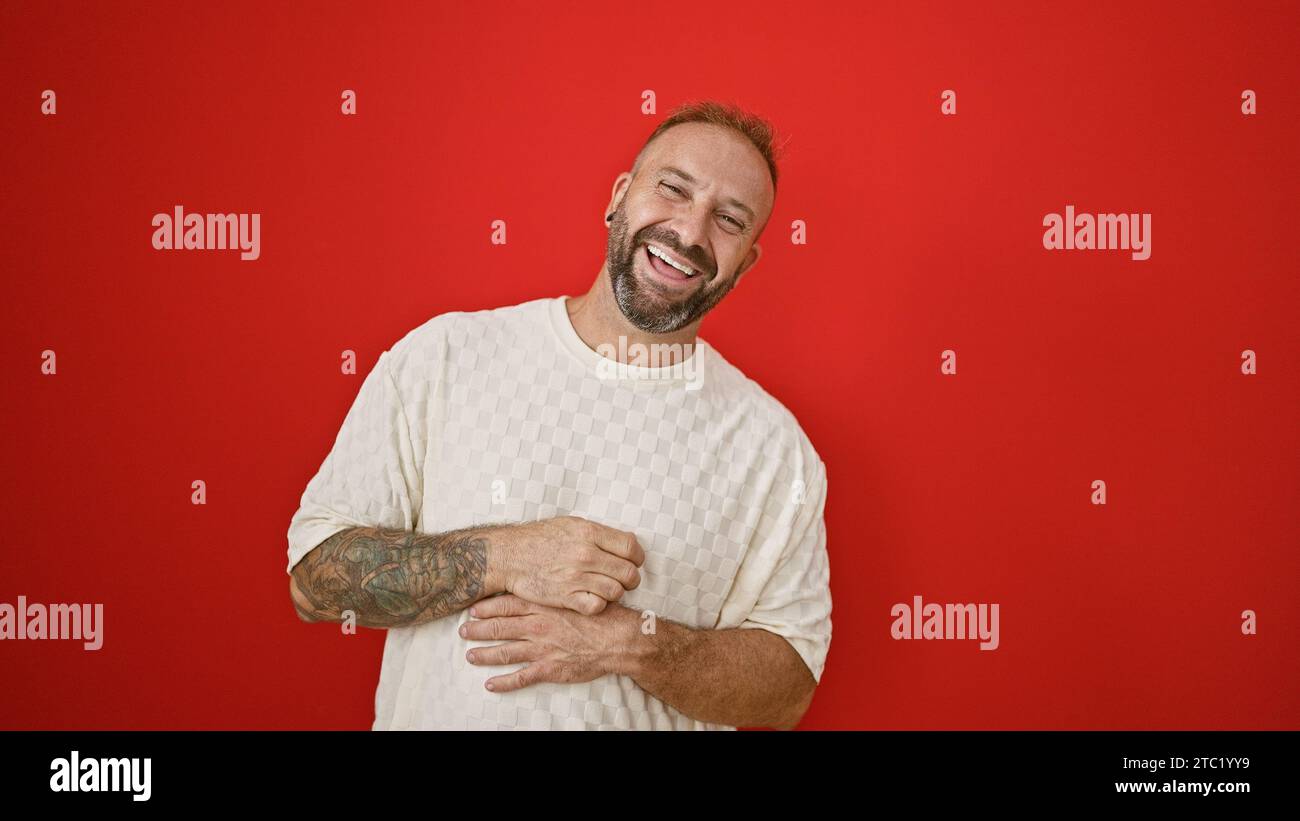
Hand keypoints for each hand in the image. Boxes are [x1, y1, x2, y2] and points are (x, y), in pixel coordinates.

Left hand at [459, 593, 637, 691]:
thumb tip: (545, 580)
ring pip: (505, 652)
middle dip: (478, 630)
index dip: (488, 607)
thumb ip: (558, 589)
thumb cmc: (602, 614)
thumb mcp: (578, 592)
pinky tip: (490, 685)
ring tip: (470, 656)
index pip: (508, 604)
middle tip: (463, 631)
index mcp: (544, 606)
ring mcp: (542, 649)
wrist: (619, 638)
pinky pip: (521, 678)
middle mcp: (538, 626)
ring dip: (485, 655)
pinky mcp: (550, 669)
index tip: (473, 608)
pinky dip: (504, 683)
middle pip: (500, 627)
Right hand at [486, 516, 644, 614]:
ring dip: (615, 593)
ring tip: (606, 589)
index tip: (633, 562)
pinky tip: (592, 598)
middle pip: (629, 573)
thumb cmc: (539, 539)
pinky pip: (597, 606)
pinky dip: (599, 605)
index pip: (631, 548)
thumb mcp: (571, 525)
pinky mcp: (566, 597)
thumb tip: (626, 543)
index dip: (637, 558)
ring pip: (616, 592)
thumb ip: (598, 534)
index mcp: (589, 533)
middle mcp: (586, 554)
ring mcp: (576, 577)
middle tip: (623, 580)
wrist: (509, 556)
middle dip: (630, 579)